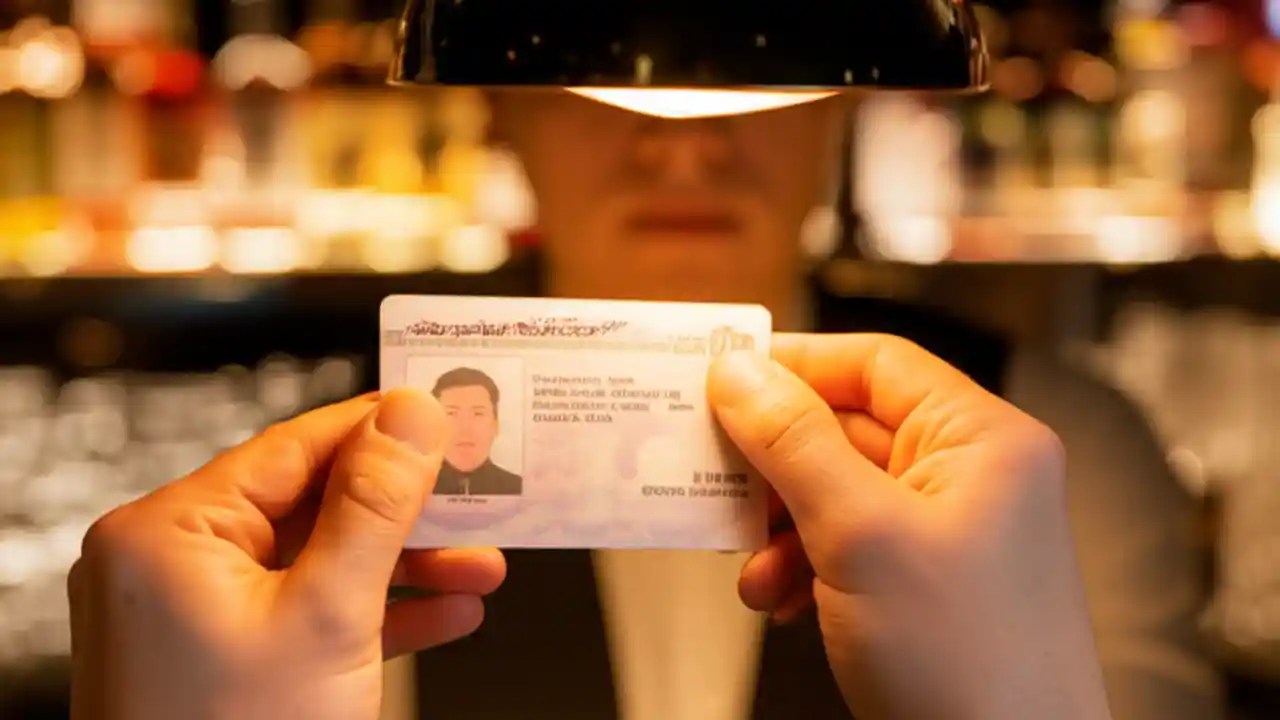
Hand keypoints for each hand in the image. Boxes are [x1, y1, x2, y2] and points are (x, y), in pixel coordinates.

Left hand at [69, 391, 505, 719]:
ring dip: (405, 566)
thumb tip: (412, 415)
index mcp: (170, 532)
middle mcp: (171, 563)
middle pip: (313, 503)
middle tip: (478, 494)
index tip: (450, 415)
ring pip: (319, 561)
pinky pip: (308, 611)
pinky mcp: (222, 657)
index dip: (384, 428)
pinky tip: (444, 614)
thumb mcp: (328, 616)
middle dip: (408, 512)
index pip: (297, 446)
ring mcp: (194, 614)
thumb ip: (375, 507)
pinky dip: (375, 612)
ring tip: (480, 567)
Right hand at [708, 334, 1110, 719]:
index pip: (877, 364)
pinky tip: (776, 600)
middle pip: (847, 428)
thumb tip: (738, 372)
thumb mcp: (863, 536)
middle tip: (711, 471)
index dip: (796, 364)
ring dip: (779, 525)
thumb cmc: (971, 665)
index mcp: (982, 440)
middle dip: (775, 462)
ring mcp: (947, 534)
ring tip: (749, 561)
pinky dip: (800, 567)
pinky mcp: (923, 585)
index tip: (720, 376)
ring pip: (836, 493)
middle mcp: (970, 477)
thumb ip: (795, 444)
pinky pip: (845, 548)